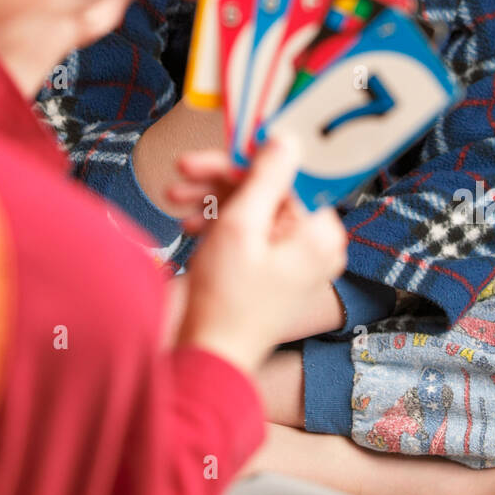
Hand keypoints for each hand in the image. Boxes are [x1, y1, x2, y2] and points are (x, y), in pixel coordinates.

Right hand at [174, 138, 347, 375]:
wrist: (211, 356)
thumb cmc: (226, 299)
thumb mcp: (241, 226)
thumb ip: (266, 177)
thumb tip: (288, 138)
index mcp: (320, 232)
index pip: (293, 171)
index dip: (255, 154)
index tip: (226, 143)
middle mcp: (315, 243)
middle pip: (271, 187)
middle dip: (224, 177)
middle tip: (185, 168)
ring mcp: (295, 257)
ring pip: (256, 206)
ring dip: (215, 196)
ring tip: (174, 196)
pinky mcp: (275, 267)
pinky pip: (252, 229)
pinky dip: (221, 221)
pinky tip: (189, 222)